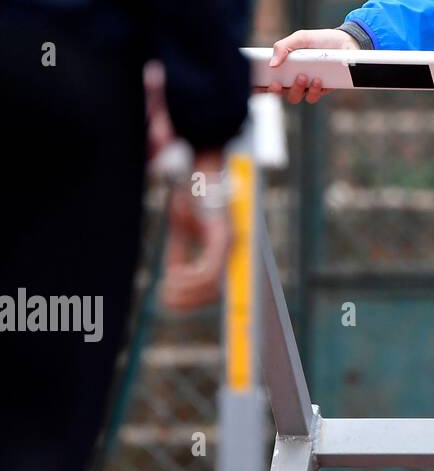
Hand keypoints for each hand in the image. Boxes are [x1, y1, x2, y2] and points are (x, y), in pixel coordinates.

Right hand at [160, 150, 230, 311]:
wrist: (201, 169)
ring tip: (166, 286)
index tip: (171, 301)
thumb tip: (173, 278)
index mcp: (223, 250)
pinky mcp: (222, 236)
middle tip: (165, 297)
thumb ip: (181, 252)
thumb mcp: (183, 230)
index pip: (214, 289)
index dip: (193, 301)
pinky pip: (208, 269)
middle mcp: (230, 249)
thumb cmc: (193, 197)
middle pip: (213, 292)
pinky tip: (171, 275)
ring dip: (186, 291)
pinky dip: (188, 277)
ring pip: (211, 284)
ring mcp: (228, 244)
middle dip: (188, 301)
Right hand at [265, 28, 358, 103]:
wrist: (346, 42)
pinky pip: (313, 97)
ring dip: (296, 89)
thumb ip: (284, 46)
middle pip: (278, 93)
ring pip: (294, 97)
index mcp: (284, 67)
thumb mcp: (300, 38)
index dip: (258, 87)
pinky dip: (313, 90)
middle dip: (275, 92)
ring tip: (303, 76)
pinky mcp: (322, 89)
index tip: (257, 86)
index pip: (266, 80)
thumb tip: (272, 63)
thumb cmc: (320, 40)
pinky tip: (318, 80)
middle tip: (278, 83)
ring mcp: (307, 85)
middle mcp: (293, 78)